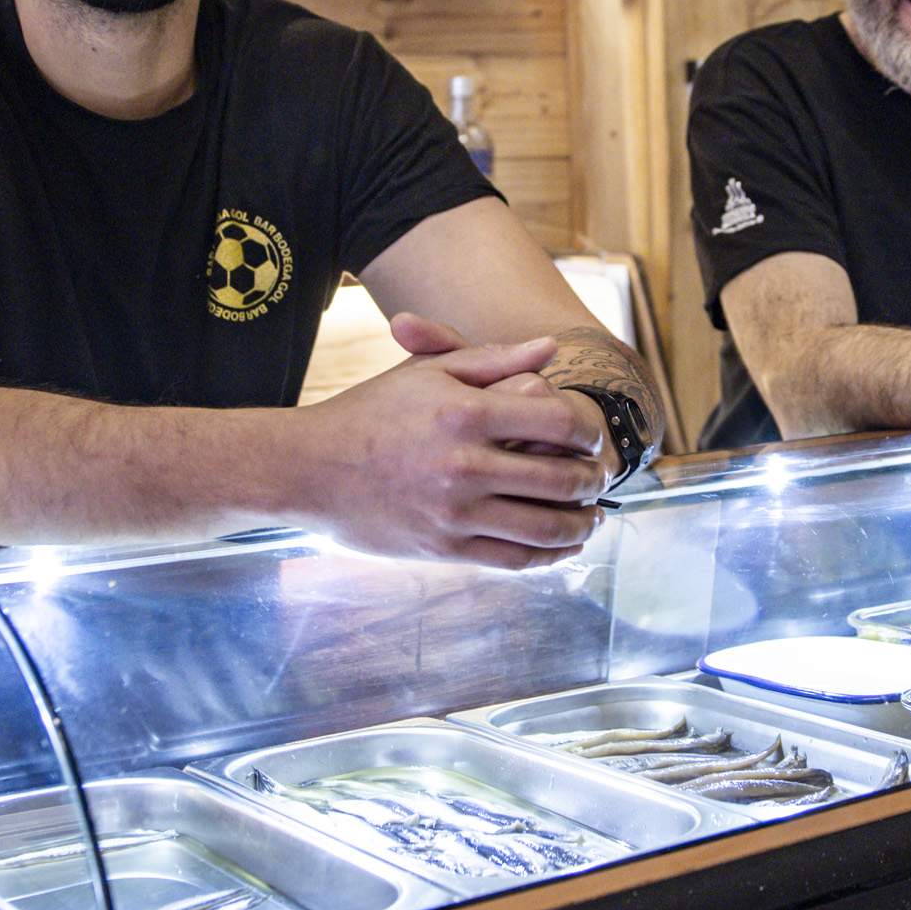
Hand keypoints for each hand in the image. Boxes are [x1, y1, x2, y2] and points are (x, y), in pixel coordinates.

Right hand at [288, 318, 610, 568]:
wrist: (307, 469)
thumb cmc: (369, 413)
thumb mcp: (427, 372)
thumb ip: (494, 360)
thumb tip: (552, 350)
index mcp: (465, 413)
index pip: (559, 421)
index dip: (589, 431)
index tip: (593, 438)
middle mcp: (464, 465)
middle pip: (562, 478)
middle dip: (595, 479)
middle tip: (603, 478)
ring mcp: (454, 513)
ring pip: (546, 527)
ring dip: (583, 523)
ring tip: (592, 515)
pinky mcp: (443, 549)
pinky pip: (514, 559)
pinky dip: (551, 555)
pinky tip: (563, 545)